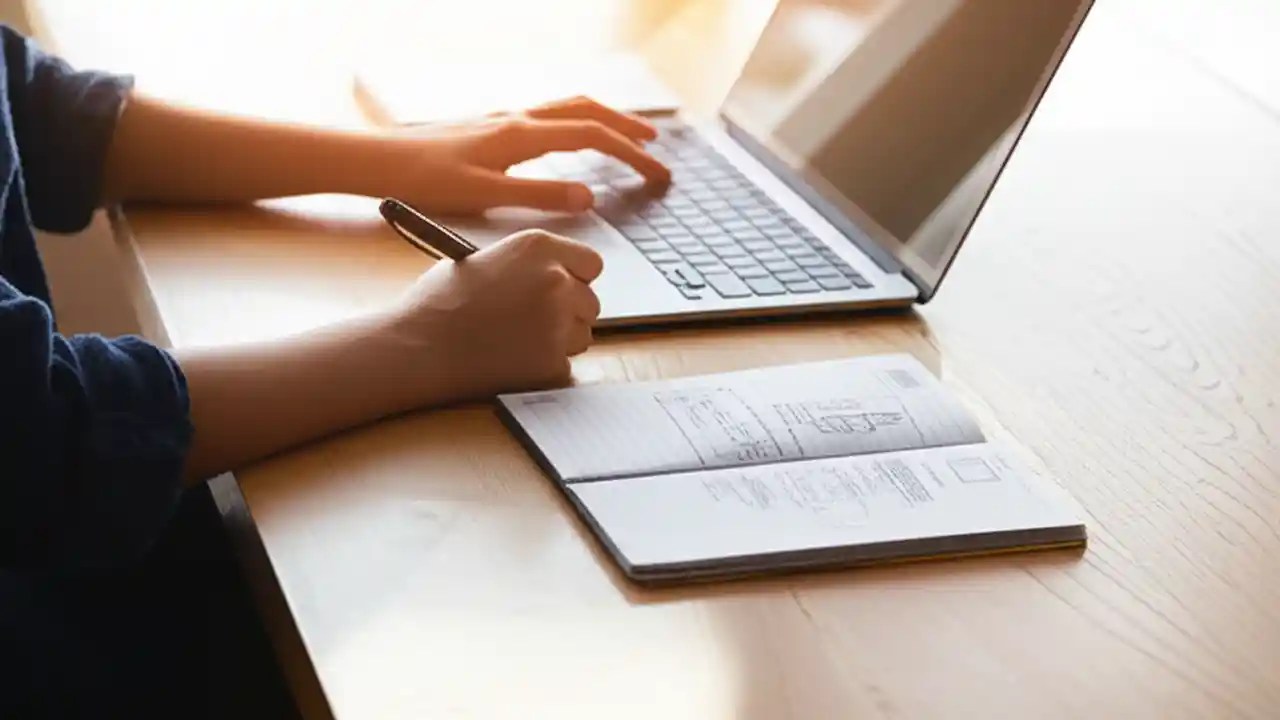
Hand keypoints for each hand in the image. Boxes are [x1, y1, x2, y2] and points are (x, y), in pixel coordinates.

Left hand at [380, 96, 670, 214]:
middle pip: (589, 112)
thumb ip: (539, 197)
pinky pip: (551, 114)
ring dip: (606, 118)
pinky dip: (579, 120)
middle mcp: (518, 119)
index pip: (592, 137)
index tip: (657, 173)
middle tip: (658, 149)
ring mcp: (506, 120)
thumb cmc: (426, 181)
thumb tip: (589, 197)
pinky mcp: (494, 127)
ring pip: (570, 107)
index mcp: (522, 135)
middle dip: (628, 129)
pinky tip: (576, 136)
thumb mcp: (485, 196)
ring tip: (631, 134)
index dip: (631, 154)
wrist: (380, 161)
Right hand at [387, 229, 603, 401]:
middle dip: (570, 313)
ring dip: (559, 341)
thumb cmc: (437, 303)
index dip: (576, 277)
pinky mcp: (553, 363)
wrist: (416, 348)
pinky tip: (510, 363)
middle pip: (591, 301)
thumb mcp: (480, 261)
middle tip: (534, 322)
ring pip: (582, 335)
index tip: (564, 288)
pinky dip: (544, 369)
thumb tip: (551, 275)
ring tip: (515, 342)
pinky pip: (565, 366)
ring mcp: (558, 323)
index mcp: (537, 247)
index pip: (591, 263)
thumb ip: (523, 266)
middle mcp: (556, 280)